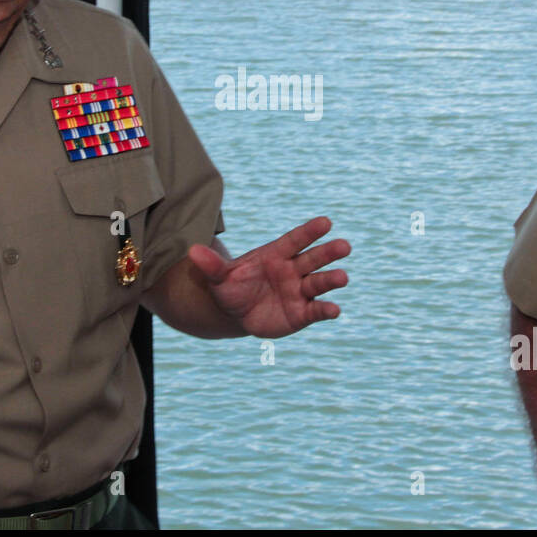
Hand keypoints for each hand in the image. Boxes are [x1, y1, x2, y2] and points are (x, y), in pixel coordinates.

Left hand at [187, 217, 349, 338]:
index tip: (326, 222)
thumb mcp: (219, 277)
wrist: (236, 313)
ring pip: (319, 283)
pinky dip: (326, 310)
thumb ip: (211, 265)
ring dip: (331, 280)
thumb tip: (192, 251)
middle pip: (313, 258)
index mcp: (276, 254)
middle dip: (329, 252)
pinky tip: (335, 310)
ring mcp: (299, 291)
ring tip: (343, 278)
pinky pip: (316, 310)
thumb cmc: (231, 287)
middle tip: (344, 246)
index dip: (310, 232)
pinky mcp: (302, 313)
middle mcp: (293, 270)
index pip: (296, 240)